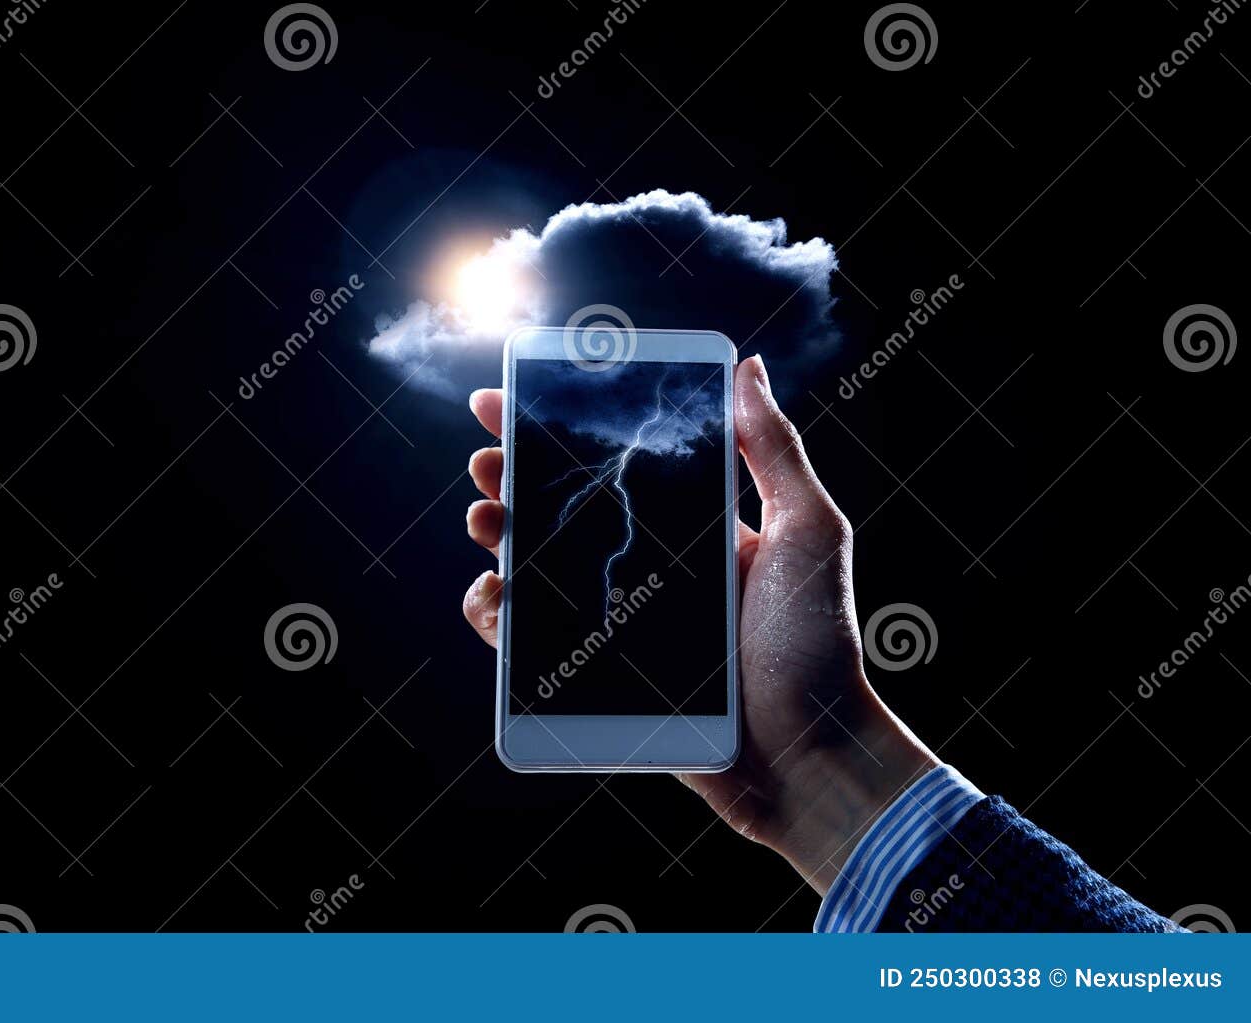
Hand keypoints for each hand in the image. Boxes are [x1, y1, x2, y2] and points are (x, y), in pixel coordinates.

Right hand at [461, 355, 937, 893]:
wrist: (809, 757)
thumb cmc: (820, 646)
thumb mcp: (809, 533)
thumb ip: (774, 451)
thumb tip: (745, 367)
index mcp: (693, 528)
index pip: (618, 464)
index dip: (566, 429)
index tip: (520, 397)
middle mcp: (651, 569)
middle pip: (564, 510)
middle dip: (514, 475)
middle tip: (486, 459)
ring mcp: (622, 622)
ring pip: (537, 569)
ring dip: (498, 536)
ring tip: (485, 518)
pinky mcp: (600, 677)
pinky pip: (531, 644)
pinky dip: (497, 617)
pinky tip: (492, 595)